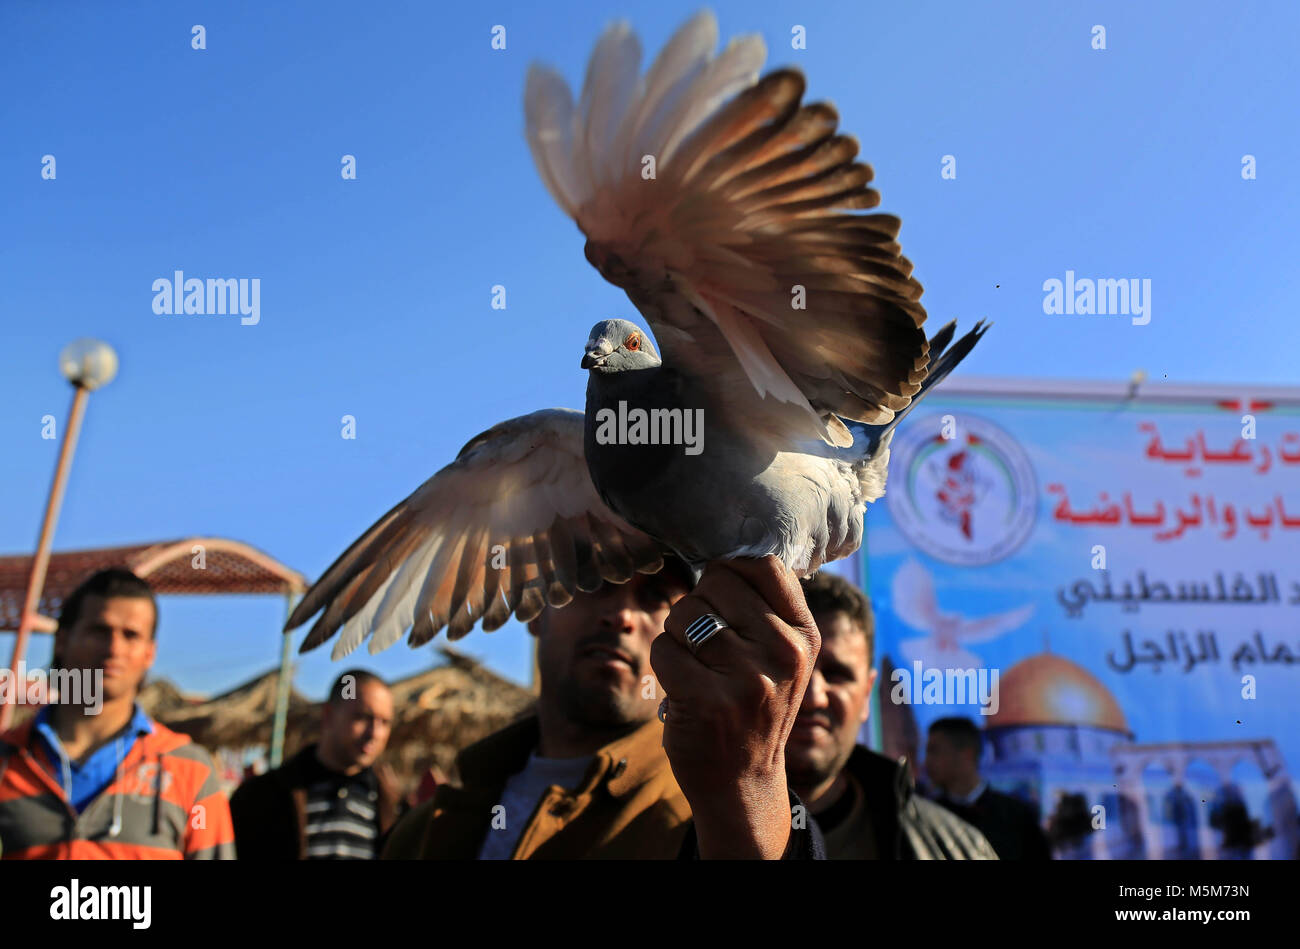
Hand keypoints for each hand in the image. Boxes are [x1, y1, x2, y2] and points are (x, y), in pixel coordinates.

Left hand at [650, 556, 819, 857]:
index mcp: (804, 634)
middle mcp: (783, 651)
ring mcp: (746, 676)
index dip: (728, 571)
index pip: (761, 564)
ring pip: (684, 614)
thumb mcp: (782, 656)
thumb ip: (765, 607)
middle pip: (714, 583)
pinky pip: (663, 647)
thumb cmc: (753, 706)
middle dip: (697, 606)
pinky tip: (683, 687)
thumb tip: (727, 551)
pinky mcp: (706, 699)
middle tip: (706, 644)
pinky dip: (663, 663)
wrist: (744, 783)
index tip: (721, 596)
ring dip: (677, 636)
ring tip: (698, 668)